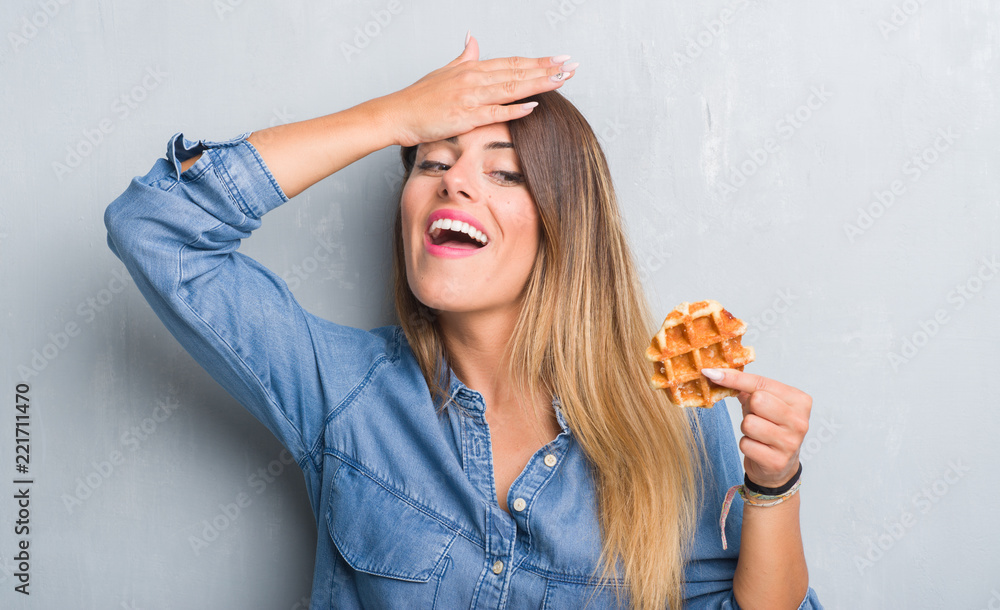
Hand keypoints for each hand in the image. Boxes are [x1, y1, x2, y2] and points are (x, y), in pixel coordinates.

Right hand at [378, 33, 575, 146]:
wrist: (397, 114)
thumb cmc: (419, 97)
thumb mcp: (444, 71)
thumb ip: (463, 56)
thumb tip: (473, 39)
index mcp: (471, 68)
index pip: (511, 62)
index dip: (536, 60)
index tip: (558, 59)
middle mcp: (473, 79)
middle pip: (517, 72)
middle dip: (546, 69)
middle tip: (571, 66)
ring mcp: (470, 97)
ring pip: (511, 88)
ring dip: (538, 83)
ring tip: (561, 80)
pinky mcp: (464, 117)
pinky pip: (494, 112)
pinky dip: (515, 109)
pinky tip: (533, 105)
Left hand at [701, 368, 811, 488]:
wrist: (779, 465)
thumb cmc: (770, 427)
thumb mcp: (764, 403)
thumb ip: (746, 386)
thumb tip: (716, 373)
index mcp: (800, 401)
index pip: (761, 383)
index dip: (734, 377)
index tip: (712, 373)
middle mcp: (799, 421)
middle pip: (757, 401)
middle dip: (749, 408)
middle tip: (756, 416)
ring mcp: (790, 443)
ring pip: (749, 423)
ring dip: (746, 428)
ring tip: (757, 433)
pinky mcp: (777, 461)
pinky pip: (745, 444)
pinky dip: (746, 444)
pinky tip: (758, 447)